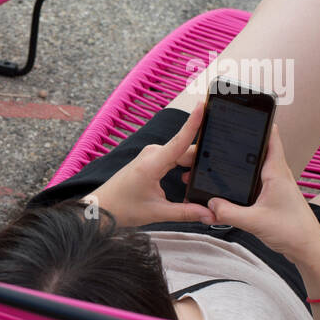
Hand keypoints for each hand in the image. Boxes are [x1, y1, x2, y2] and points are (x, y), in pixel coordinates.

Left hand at [90, 101, 214, 226]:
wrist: (101, 208)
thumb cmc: (122, 207)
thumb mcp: (157, 212)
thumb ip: (185, 212)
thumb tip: (209, 214)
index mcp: (153, 163)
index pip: (180, 139)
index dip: (194, 122)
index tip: (203, 105)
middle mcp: (153, 154)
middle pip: (187, 150)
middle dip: (202, 160)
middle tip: (218, 174)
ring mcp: (151, 155)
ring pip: (181, 154)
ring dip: (193, 166)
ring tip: (202, 181)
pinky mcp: (151, 160)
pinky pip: (174, 157)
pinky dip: (184, 166)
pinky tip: (189, 179)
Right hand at [194, 123, 319, 263]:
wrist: (308, 249)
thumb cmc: (292, 231)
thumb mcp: (254, 222)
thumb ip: (228, 212)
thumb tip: (209, 204)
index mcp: (276, 172)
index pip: (270, 137)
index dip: (259, 122)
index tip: (243, 112)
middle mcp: (276, 175)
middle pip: (257, 150)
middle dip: (238, 143)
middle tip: (218, 137)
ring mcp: (273, 186)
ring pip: (253, 168)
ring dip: (237, 164)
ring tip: (215, 160)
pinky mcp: (270, 198)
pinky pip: (252, 183)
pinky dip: (238, 182)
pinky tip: (225, 188)